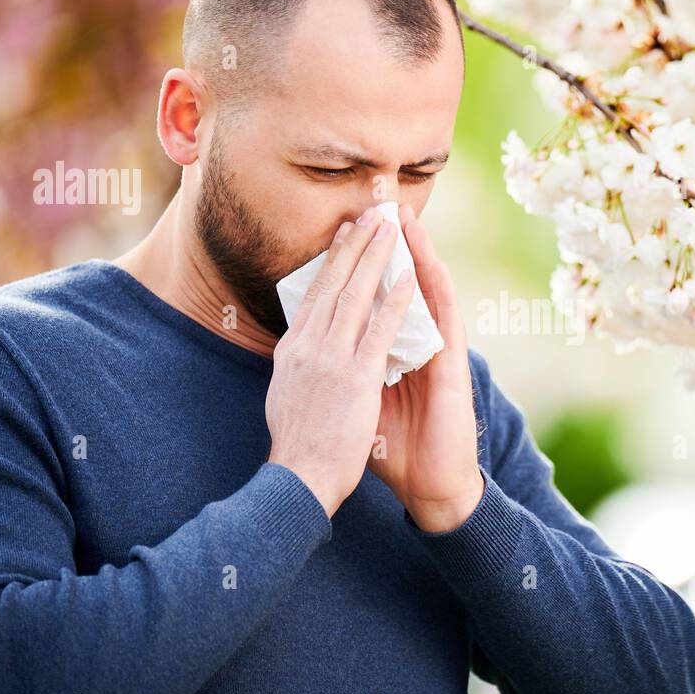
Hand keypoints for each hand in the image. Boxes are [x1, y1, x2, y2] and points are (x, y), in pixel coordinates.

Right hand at [266, 206, 414, 516]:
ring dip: (375, 258)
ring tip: (390, 227)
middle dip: (354, 246)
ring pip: (355, 295)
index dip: (331, 262)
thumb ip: (296, 369)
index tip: (345, 236)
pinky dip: (394, 300)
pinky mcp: (355, 376)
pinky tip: (408, 277)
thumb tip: (296, 353)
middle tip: (371, 214)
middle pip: (332, 284)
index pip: (313, 295)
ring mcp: (330, 359)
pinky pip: (380, 329)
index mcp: (291, 351)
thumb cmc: (297, 447)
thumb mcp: (286, 396)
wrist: (299, 480)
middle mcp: (307, 347)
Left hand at [369, 205, 483, 532]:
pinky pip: (445, 321)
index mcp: (386, 353)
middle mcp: (413, 345)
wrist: (430, 487)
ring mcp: (435, 353)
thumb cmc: (394, 451)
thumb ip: (341, 377)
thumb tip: (309, 361)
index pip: (371, 301)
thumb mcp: (357, 405)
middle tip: (373, 207)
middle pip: (398, 285)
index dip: (356, 267)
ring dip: (416, 253)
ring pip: (425, 293)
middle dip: (383, 246)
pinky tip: (430, 264)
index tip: (341, 234)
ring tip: (404, 218)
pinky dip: (437, 291)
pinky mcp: (451, 366)